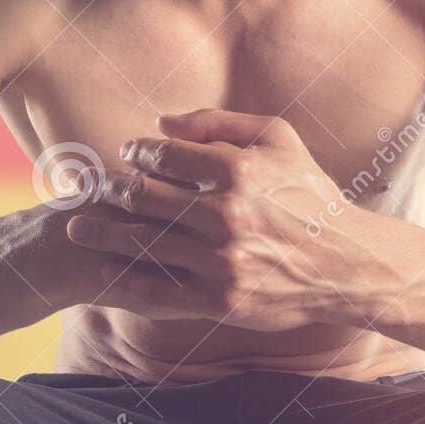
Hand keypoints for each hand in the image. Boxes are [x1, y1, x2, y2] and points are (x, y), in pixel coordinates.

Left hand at [66, 109, 391, 329]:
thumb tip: (160, 122)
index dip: (137, 153)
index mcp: (238, 171)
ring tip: (78, 227)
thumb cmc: (310, 195)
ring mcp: (221, 262)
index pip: (163, 155)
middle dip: (109, 191)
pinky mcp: (220, 302)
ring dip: (102, 235)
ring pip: (142, 244)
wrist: (346, 265)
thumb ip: (218, 122)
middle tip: (89, 188)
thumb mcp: (279, 138)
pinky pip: (158, 291)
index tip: (127, 154)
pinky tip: (104, 271)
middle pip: (143, 199)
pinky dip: (125, 280)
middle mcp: (226, 216)